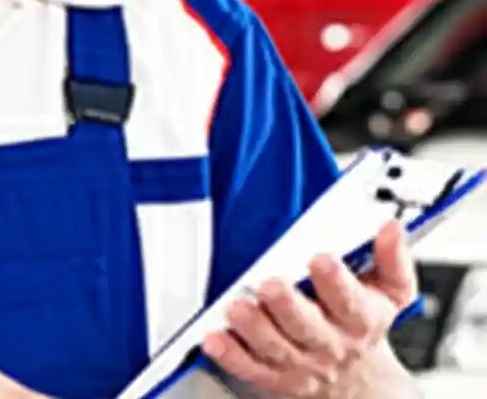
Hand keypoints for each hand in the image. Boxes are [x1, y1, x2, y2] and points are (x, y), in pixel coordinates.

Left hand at [202, 220, 418, 397]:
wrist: (358, 379)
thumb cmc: (362, 323)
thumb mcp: (390, 292)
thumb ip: (391, 258)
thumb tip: (391, 228)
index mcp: (360, 319)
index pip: (350, 301)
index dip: (335, 281)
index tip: (320, 259)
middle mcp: (331, 343)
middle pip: (308, 326)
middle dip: (288, 305)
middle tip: (270, 285)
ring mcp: (302, 362)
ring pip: (276, 347)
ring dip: (254, 328)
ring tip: (237, 308)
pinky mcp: (277, 378)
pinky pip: (251, 369)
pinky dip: (231, 355)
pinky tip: (215, 339)